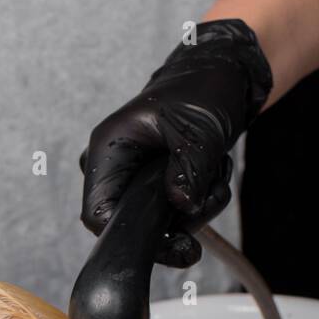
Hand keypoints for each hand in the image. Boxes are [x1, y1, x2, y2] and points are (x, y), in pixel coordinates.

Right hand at [79, 18, 272, 267]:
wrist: (221, 75)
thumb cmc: (202, 89)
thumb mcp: (200, 129)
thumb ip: (190, 170)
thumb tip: (182, 207)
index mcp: (109, 148)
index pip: (97, 213)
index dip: (130, 236)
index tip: (176, 242)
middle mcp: (115, 167)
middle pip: (132, 223)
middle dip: (177, 218)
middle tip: (209, 194)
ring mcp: (134, 178)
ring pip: (160, 222)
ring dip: (198, 207)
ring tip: (216, 170)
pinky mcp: (155, 186)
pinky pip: (176, 214)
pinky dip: (202, 202)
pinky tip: (214, 172)